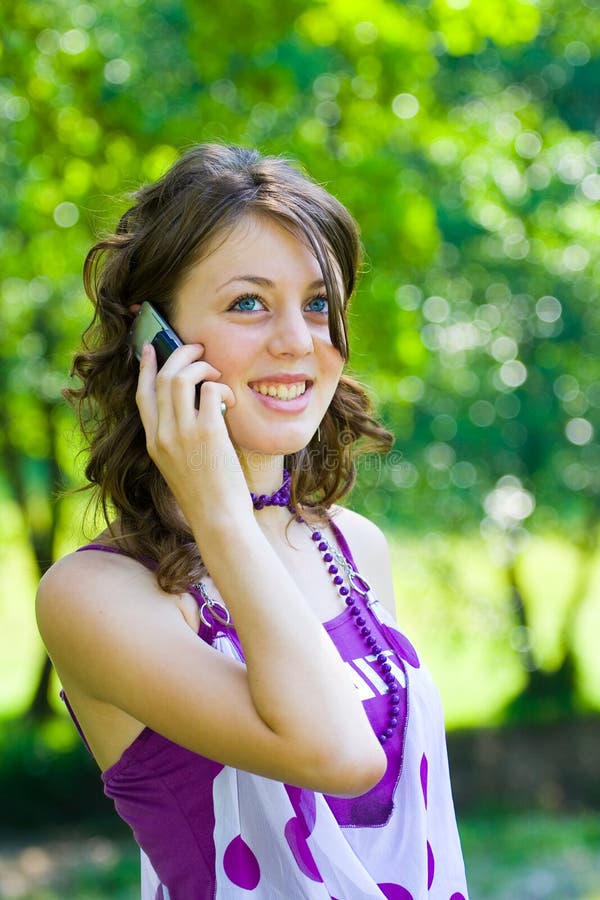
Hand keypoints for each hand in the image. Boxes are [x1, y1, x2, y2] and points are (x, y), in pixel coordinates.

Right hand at [135, 342, 251, 529]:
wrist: (217, 519)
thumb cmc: (207, 496)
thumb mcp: (179, 466)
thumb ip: (178, 437)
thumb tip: (198, 406)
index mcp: (153, 443)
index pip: (143, 395)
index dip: (146, 368)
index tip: (151, 349)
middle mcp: (162, 435)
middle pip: (163, 378)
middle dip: (181, 355)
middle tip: (198, 349)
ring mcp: (183, 433)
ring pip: (182, 378)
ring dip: (202, 366)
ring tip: (216, 372)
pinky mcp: (209, 432)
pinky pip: (211, 391)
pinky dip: (222, 387)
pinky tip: (231, 401)